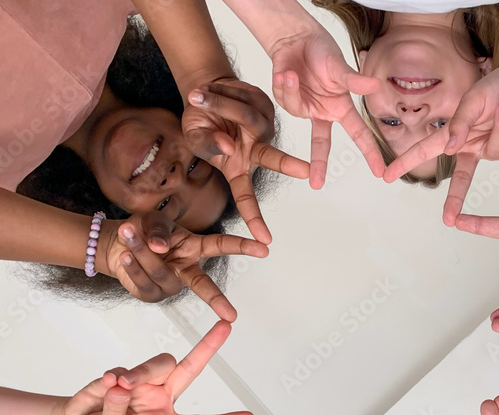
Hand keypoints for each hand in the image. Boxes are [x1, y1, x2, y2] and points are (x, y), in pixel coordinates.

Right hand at [53, 321, 252, 414]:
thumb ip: (116, 413)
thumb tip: (121, 386)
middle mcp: (161, 399)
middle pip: (189, 369)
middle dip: (208, 347)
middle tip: (226, 326)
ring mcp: (144, 384)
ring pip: (157, 365)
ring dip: (141, 372)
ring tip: (118, 385)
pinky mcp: (124, 374)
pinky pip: (125, 368)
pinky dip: (115, 376)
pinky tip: (104, 385)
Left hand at [102, 211, 268, 321]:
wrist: (116, 245)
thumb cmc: (141, 230)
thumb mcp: (152, 221)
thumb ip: (158, 231)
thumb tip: (161, 247)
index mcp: (194, 248)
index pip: (222, 246)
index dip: (243, 246)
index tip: (264, 248)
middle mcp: (186, 269)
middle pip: (204, 285)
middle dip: (217, 300)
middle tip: (232, 315)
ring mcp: (170, 284)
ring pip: (162, 273)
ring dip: (142, 252)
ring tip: (128, 233)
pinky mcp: (152, 294)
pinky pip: (144, 282)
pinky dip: (132, 266)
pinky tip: (124, 254)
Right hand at [184, 78, 310, 242]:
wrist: (206, 90)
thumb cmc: (199, 121)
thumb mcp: (192, 136)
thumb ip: (207, 145)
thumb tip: (228, 148)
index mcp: (237, 167)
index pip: (246, 197)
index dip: (254, 218)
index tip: (265, 241)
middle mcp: (254, 150)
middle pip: (270, 158)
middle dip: (287, 163)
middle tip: (306, 171)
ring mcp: (264, 128)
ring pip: (247, 117)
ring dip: (220, 105)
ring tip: (198, 97)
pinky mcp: (267, 107)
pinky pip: (247, 99)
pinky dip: (226, 93)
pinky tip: (215, 92)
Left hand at [270, 28, 384, 187]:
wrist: (296, 39)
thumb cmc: (322, 51)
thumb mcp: (340, 66)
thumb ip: (354, 80)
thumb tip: (375, 85)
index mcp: (341, 108)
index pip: (359, 135)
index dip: (370, 154)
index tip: (380, 172)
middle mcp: (323, 112)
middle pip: (321, 144)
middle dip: (318, 164)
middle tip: (317, 184)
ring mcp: (304, 108)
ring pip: (295, 109)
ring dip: (292, 90)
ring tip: (292, 73)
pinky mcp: (287, 100)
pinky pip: (282, 99)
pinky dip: (282, 85)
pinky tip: (285, 72)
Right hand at [383, 63, 498, 223]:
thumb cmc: (495, 88)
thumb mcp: (472, 100)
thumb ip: (460, 123)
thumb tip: (451, 149)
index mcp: (453, 134)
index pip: (425, 150)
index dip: (405, 163)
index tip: (387, 176)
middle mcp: (470, 146)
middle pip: (461, 178)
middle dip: (455, 199)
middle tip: (448, 220)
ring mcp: (491, 150)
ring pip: (494, 151)